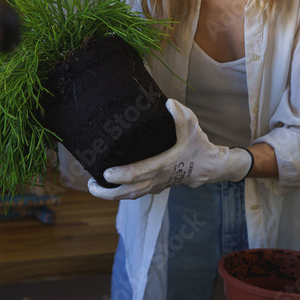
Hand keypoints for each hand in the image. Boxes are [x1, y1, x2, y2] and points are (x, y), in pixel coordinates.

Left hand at [87, 98, 252, 200]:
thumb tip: (168, 103)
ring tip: (94, 188)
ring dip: (112, 195)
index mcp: (163, 165)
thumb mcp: (193, 127)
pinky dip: (121, 193)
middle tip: (91, 185)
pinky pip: (136, 193)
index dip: (122, 175)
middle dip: (109, 192)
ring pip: (132, 195)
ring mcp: (156, 185)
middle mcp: (158, 178)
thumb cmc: (198, 145)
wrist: (208, 167)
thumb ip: (182, 115)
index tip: (106, 173)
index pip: (139, 173)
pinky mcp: (156, 187)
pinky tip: (109, 187)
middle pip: (130, 191)